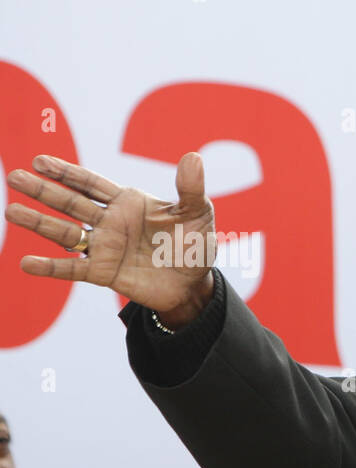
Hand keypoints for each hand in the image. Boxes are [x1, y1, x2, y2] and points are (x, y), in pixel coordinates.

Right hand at [5, 152, 215, 327]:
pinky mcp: (103, 273)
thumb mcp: (198, 213)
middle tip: (15, 177)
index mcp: (127, 202)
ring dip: (39, 223)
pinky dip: (50, 267)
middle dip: (43, 190)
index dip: (67, 172)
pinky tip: (26, 263)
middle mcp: (109, 222)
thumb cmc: (194, 244)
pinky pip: (72, 269)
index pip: (91, 183)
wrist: (194, 283)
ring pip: (65, 233)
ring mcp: (104, 247)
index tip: (41, 160)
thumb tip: (193, 157)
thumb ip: (191, 188)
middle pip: (70, 203)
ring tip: (12, 212)